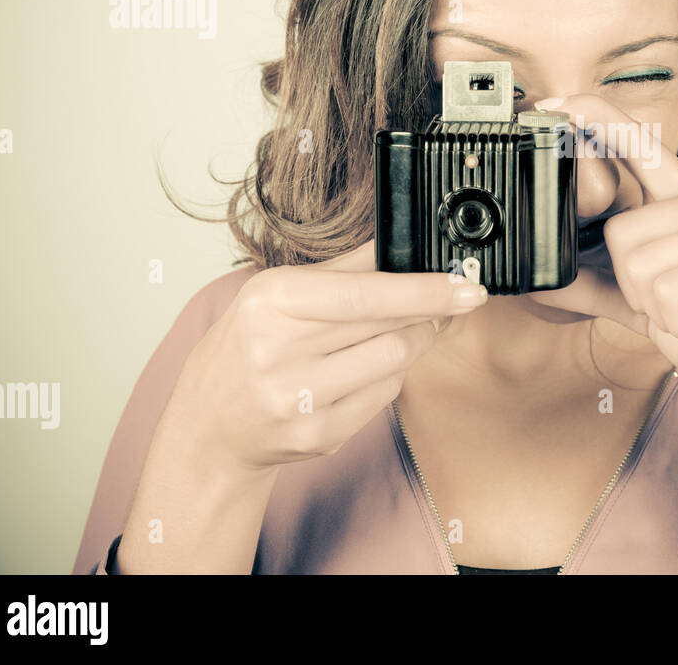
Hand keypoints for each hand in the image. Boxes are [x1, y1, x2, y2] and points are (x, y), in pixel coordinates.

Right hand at [166, 239, 487, 472]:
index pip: (366, 295)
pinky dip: (391, 375)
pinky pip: (383, 398)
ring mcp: (298, 402)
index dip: (426, 290)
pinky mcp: (317, 437)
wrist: (210, 422)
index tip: (467, 286)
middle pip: (389, 329)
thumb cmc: (250, 344)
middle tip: (460, 299)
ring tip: (418, 326)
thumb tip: (405, 241)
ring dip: (418, 341)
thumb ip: (346, 266)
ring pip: (394, 364)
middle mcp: (279, 354)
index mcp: (271, 303)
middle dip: (434, 312)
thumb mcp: (280, 290)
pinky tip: (375, 364)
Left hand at [530, 95, 677, 420]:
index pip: (639, 142)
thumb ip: (595, 283)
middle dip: (637, 288)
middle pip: (620, 232)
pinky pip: (669, 292)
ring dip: (661, 309)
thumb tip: (537, 279)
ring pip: (640, 265)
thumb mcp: (644, 302)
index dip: (594, 117)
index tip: (554, 105)